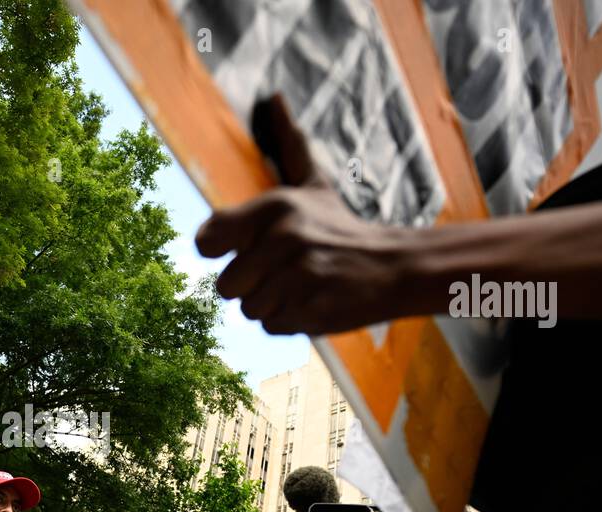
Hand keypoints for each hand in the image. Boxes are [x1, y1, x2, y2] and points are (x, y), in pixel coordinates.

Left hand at [195, 94, 407, 336]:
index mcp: (274, 208)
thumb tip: (273, 96)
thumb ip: (288, 146)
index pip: (207, 240)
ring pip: (248, 309)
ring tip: (299, 285)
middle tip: (282, 271)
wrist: (394, 266)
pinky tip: (311, 301)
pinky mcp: (308, 311)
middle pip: (225, 285)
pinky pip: (271, 326)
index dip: (219, 250)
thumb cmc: (341, 227)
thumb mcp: (313, 184)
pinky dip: (288, 320)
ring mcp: (296, 278)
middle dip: (250, 284)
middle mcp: (282, 240)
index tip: (241, 249)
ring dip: (270, 304)